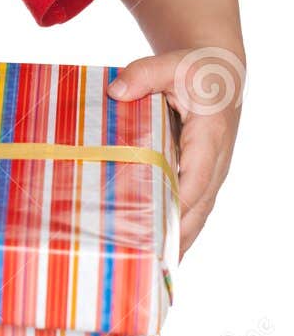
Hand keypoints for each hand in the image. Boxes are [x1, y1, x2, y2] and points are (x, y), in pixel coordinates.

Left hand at [107, 47, 244, 259]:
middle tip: (141, 267)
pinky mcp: (202, 179)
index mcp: (209, 139)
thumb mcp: (173, 64)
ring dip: (175, 245)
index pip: (192, 183)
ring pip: (195, 218)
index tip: (151, 236)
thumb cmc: (197, 70)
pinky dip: (176, 233)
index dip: (173, 211)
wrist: (221, 74)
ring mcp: (210, 175)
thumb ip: (145, 74)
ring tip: (146, 271)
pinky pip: (191, 211)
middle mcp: (214, 165)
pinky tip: (154, 252)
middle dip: (172, 241)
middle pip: (195, 212)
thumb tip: (116, 92)